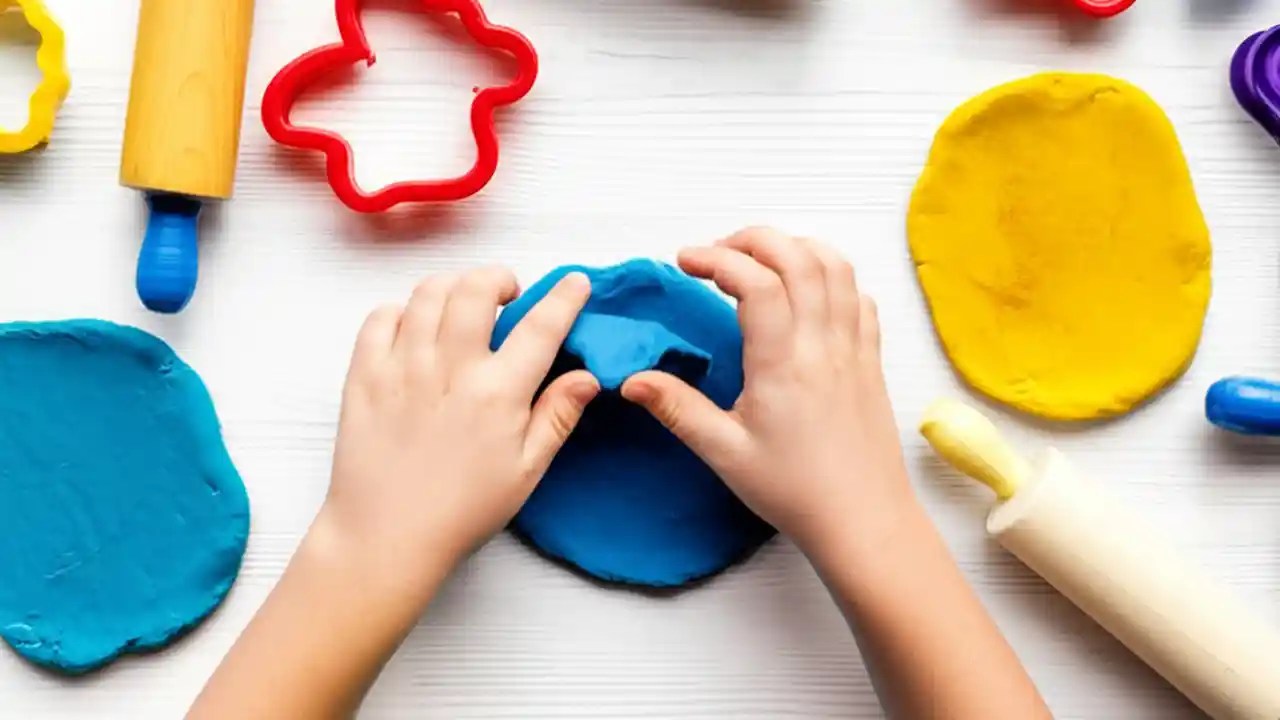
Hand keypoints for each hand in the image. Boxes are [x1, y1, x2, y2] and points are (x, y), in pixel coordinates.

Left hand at [318, 268, 598, 588]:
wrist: (385, 536)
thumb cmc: (461, 511)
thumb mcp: (526, 472)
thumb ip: (557, 417)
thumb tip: (587, 376)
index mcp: (498, 393)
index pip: (540, 326)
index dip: (563, 297)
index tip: (574, 282)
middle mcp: (450, 368)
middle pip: (476, 289)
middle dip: (499, 278)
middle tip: (508, 293)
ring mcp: (402, 366)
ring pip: (428, 293)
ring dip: (454, 287)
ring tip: (464, 305)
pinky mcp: (364, 374)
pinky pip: (380, 316)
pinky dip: (402, 310)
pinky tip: (416, 327)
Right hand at [622, 228, 913, 558]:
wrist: (863, 521)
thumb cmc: (794, 492)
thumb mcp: (724, 453)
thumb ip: (677, 409)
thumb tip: (631, 379)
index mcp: (783, 364)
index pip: (757, 283)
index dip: (718, 259)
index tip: (684, 263)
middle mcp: (823, 345)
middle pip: (799, 257)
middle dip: (754, 239)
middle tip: (716, 255)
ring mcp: (854, 349)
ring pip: (836, 268)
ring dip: (795, 248)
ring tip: (759, 261)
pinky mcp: (871, 362)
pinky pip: (859, 298)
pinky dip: (832, 277)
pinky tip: (807, 293)